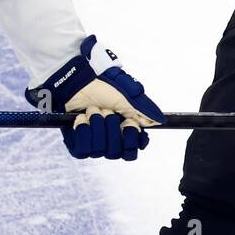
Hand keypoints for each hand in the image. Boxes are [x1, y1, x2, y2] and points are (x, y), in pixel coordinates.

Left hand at [26, 36, 165, 160]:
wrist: (75, 81)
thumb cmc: (101, 85)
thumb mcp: (126, 96)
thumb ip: (143, 110)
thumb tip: (158, 121)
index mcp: (123, 130)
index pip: (132, 151)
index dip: (131, 140)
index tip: (129, 124)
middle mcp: (109, 140)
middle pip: (117, 153)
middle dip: (111, 127)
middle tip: (106, 110)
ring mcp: (92, 143)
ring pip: (100, 151)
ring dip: (97, 126)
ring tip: (92, 109)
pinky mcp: (76, 144)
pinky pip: (83, 150)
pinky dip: (83, 130)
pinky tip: (81, 117)